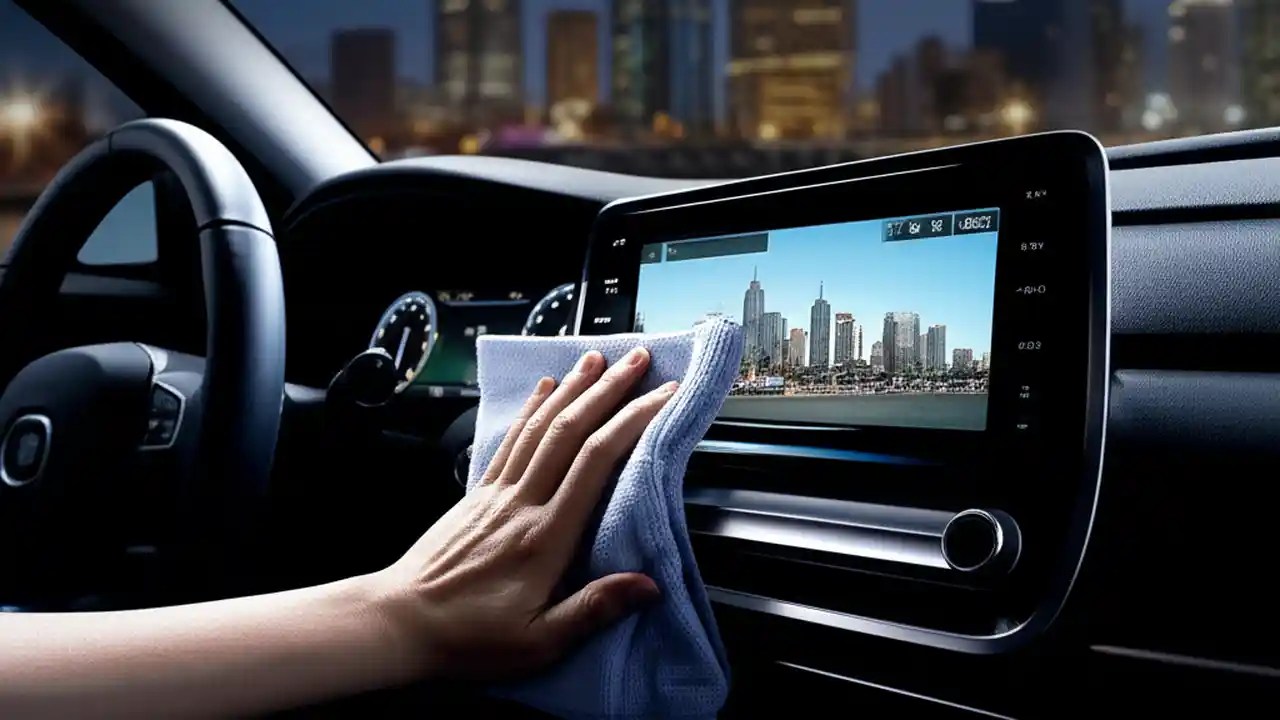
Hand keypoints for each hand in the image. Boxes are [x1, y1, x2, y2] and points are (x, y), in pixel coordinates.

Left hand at [372, 347, 674, 678]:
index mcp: (545, 538)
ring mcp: (496, 494)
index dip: (632, 421)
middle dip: (609, 390)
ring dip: (572, 388)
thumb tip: (649, 585)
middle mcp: (521, 505)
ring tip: (597, 358)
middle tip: (638, 360)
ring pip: (540, 427)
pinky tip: (544, 389)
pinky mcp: (476, 495)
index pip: (596, 462)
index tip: (662, 396)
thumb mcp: (539, 643)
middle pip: (571, 431)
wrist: (399, 624)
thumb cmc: (470, 639)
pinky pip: (510, 441)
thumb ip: (593, 610)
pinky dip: (531, 409)